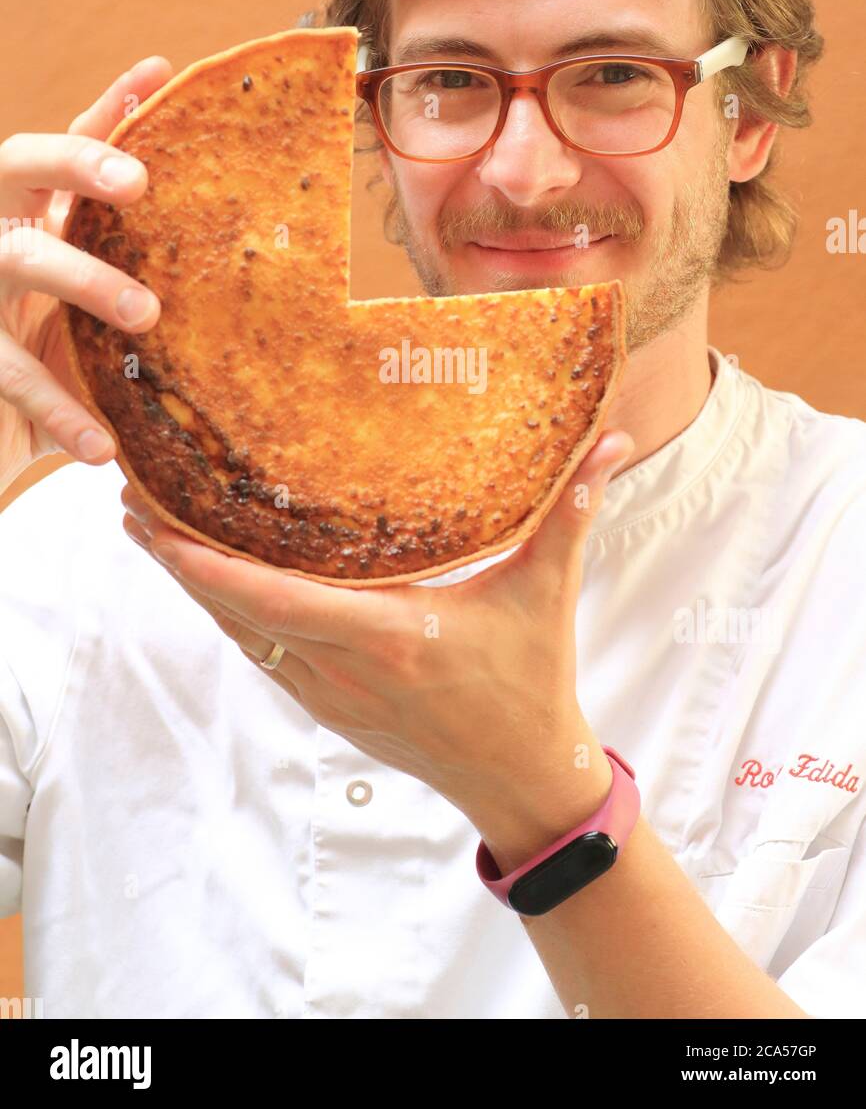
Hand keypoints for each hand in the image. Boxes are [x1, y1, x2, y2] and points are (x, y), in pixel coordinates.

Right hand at [0, 56, 172, 491]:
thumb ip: (134, 290)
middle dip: (74, 161)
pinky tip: (102, 445)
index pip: (66, 152)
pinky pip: (11, 377)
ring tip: (146, 313)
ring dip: (83, 278)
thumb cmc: (46, 374)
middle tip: (138, 181)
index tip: (160, 71)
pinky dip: (59, 412)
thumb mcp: (88, 328)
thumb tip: (234, 271)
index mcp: (28, 221)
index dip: (107, 110)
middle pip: (17, 165)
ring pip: (19, 257)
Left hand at [121, 429, 633, 832]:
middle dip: (175, 559)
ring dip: (193, 587)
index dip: (205, 566)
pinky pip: (261, 654)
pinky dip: (229, 615)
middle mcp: (342, 667)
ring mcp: (327, 693)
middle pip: (234, 612)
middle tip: (129, 500)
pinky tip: (211, 581)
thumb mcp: (547, 594)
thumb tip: (611, 441)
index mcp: (388, 635)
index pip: (274, 598)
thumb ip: (571, 514)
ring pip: (239, 636)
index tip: (155, 525)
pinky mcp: (327, 706)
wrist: (520, 776)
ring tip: (151, 532)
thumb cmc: (531, 682)